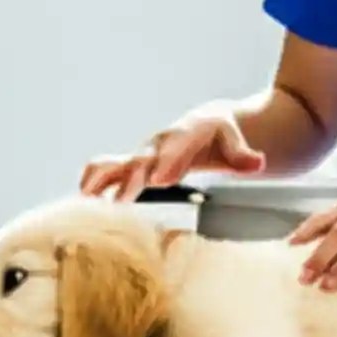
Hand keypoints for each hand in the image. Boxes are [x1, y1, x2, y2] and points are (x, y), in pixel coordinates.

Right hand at [79, 99, 265, 201]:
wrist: (209, 124)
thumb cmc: (222, 134)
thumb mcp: (235, 140)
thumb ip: (243, 154)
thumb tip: (258, 163)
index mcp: (187, 133)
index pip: (178, 147)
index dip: (168, 161)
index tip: (159, 179)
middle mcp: (159, 144)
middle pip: (141, 158)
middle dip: (130, 178)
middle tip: (119, 200)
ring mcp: (143, 156)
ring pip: (113, 164)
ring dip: (98, 183)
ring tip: (83, 205)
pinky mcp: (133, 169)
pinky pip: (107, 175)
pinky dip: (93, 190)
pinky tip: (79, 213)